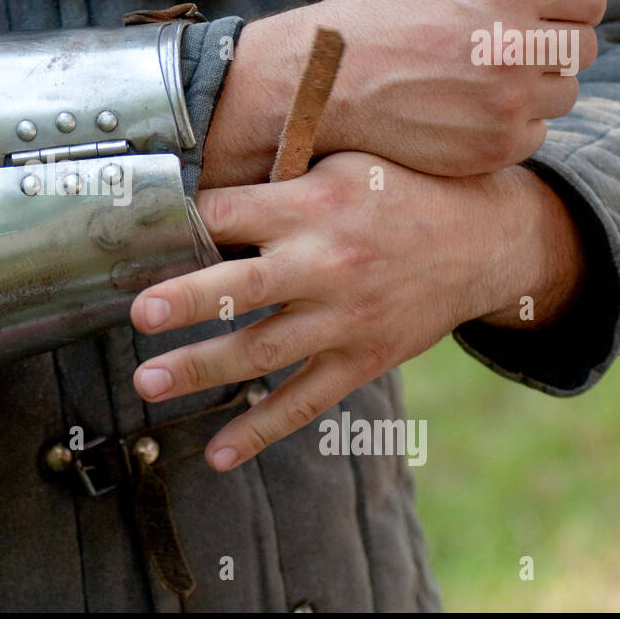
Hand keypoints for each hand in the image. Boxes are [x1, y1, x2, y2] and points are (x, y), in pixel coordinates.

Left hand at [131, 152, 584, 469]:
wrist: (486, 239)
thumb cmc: (401, 191)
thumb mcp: (344, 163)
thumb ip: (280, 182)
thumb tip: (201, 195)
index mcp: (315, 203)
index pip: (230, 214)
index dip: (181, 223)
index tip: (133, 237)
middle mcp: (327, 262)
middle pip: (244, 284)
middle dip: (188, 300)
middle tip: (138, 316)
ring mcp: (345, 318)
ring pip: (263, 349)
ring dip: (202, 368)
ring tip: (147, 382)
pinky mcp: (362, 359)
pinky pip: (305, 401)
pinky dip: (260, 430)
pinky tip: (219, 454)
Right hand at [200, 0, 606, 187]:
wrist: (326, 81)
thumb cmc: (386, 11)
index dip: (564, 3)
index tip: (530, 14)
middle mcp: (515, 43)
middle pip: (584, 46)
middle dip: (550, 45)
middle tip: (496, 50)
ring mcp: (506, 100)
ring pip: (564, 94)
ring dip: (533, 88)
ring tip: (476, 81)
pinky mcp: (493, 146)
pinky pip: (536, 135)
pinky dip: (509, 126)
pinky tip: (464, 113)